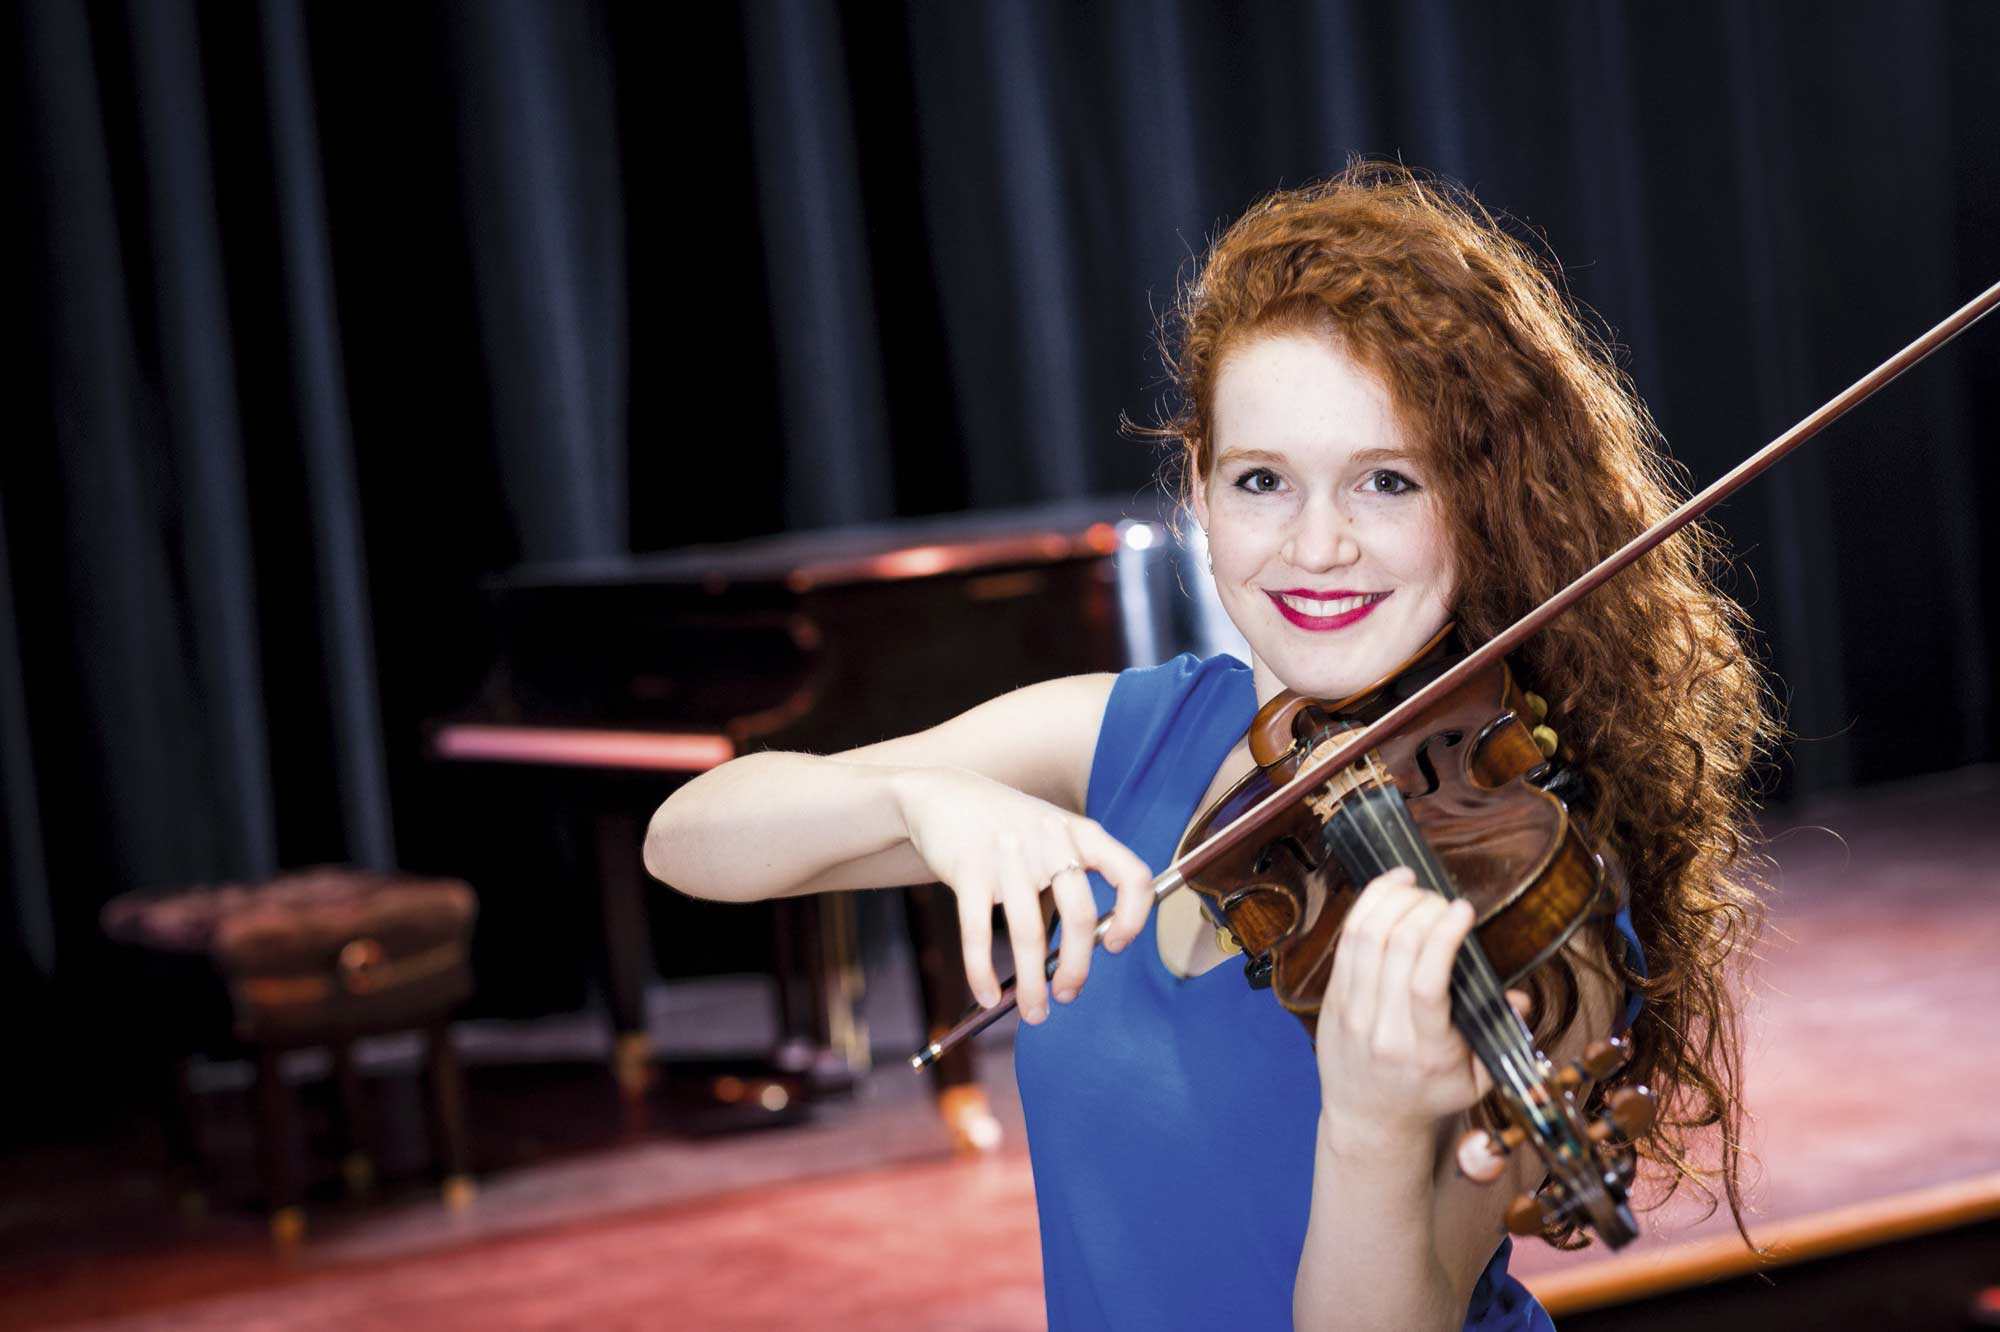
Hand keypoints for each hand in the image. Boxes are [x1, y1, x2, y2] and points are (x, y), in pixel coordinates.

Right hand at [896, 767, 1155, 1023]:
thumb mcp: (1052, 839)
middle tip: (1068, 994)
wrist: (943, 794)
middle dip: (1078, 968)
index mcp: (1083, 833)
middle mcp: (1051, 841)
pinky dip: (982, 973)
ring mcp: (1008, 854)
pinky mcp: (967, 868)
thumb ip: (1071, 887)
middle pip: (1081, 916)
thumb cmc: (1008, 829)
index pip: (1133, 875)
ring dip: (1033, 986)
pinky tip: (987, 996)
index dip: (1134, 918)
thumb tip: (1076, 963)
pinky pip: (977, 932)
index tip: (1114, 947)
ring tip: (1034, 1012)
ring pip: (1029, 934)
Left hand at [1315, 866, 1528, 1140]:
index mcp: (1425, 1051)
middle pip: (1395, 950)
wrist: (1371, 1120)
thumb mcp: (1478, 1080)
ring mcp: (1351, 1012)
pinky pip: (1346, 940)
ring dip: (1392, 900)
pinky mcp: (1332, 997)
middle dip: (1422, 910)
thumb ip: (1501, 1037)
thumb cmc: (1430, 1094)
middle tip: (1444, 900)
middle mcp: (1383, 1029)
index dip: (1443, 937)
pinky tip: (1390, 887)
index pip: (1427, 984)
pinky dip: (1367, 906)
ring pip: (1365, 938)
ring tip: (1417, 885)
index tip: (1464, 909)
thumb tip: (1518, 998)